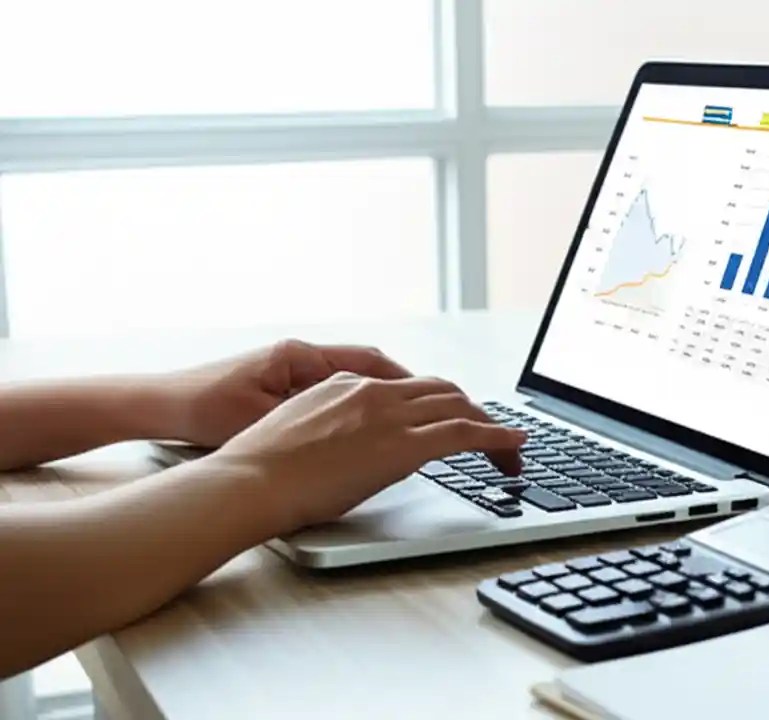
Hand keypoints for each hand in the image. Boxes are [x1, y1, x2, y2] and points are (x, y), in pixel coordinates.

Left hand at [161, 340, 411, 447]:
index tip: (433, 399)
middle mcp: (298, 357)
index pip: (370, 361)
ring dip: (376, 400)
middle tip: (431, 412)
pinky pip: (329, 395)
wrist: (159, 406)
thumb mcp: (267, 416)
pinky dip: (350, 410)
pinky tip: (358, 434)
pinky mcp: (278, 387)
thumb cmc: (203, 408)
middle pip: (366, 369)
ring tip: (401, 426)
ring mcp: (289, 370)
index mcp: (299, 356)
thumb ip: (317, 417)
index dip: (406, 381)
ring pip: (349, 383)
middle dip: (401, 389)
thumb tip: (363, 427)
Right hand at [211, 372, 525, 528]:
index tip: (453, 420)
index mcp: (348, 385)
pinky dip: (497, 438)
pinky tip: (513, 448)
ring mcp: (390, 416)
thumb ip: (331, 432)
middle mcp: (374, 392)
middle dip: (473, 412)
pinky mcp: (403, 445)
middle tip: (491, 437)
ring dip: (491, 428)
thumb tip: (347, 451)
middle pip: (443, 391)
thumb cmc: (261, 470)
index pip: (409, 388)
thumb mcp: (301, 434)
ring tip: (509, 450)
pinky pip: (466, 433)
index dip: (439, 404)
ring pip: (460, 407)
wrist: (249, 481)